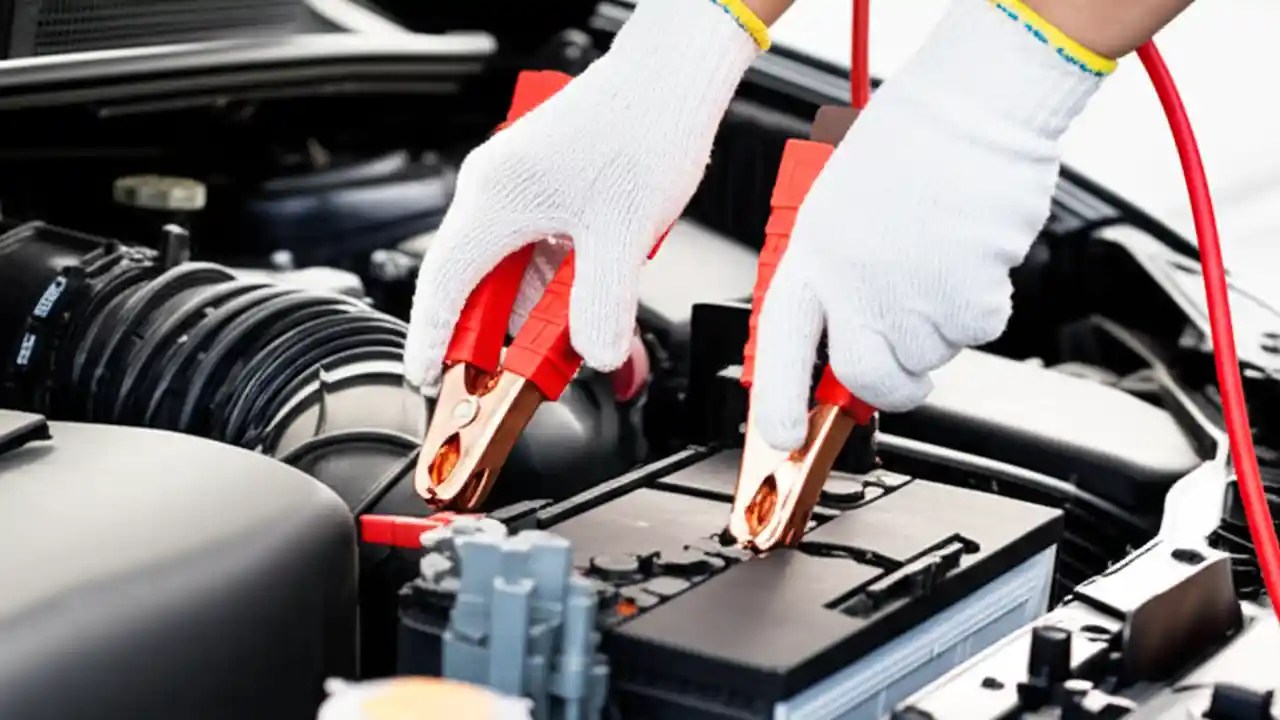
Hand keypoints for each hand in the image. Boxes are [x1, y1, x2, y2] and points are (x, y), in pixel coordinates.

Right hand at [403, 0, 761, 392]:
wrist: (674, 75)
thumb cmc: (643, 126)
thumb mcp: (622, 235)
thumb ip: (602, 305)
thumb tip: (593, 354)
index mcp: (493, 200)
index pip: (444, 285)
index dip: (432, 339)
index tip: (426, 377)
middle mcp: (496, 190)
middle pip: (479, 282)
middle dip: (502, 333)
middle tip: (522, 372)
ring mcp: (521, 186)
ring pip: (515, 268)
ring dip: (540, 307)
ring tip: (574, 336)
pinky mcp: (549, 184)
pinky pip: (539, 248)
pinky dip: (559, 281)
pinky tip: (589, 297)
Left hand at [749, 0, 1110, 449]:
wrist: (974, 108)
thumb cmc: (908, 145)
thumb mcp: (840, 210)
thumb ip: (837, 275)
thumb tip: (841, 337)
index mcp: (813, 258)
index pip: (780, 347)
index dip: (777, 402)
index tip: (781, 436)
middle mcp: (857, 285)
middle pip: (869, 378)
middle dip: (892, 390)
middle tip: (904, 378)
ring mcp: (913, 295)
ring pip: (931, 355)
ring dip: (940, 330)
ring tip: (941, 266)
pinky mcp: (970, 295)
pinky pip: (979, 331)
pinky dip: (983, 306)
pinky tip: (972, 257)